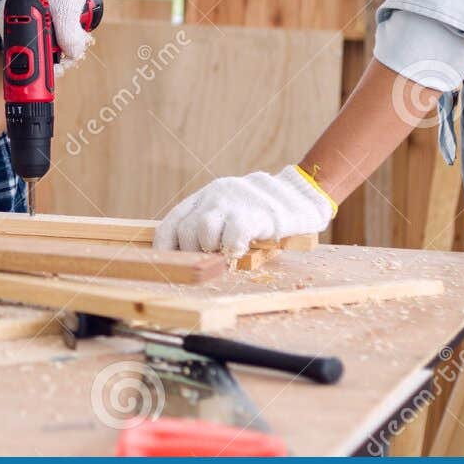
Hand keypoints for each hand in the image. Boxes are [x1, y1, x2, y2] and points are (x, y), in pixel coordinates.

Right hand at [0, 0, 92, 67]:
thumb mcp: (66, 10)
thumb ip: (68, 37)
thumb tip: (72, 55)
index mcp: (7, 17)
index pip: (19, 51)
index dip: (38, 63)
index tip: (55, 70)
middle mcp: (10, 17)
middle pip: (31, 48)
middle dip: (53, 54)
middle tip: (72, 55)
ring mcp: (22, 13)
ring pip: (41, 40)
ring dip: (60, 43)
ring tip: (76, 37)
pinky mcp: (35, 11)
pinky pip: (46, 30)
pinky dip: (60, 33)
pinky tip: (72, 29)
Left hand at [155, 165, 336, 256]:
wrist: (298, 196)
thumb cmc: (258, 214)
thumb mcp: (227, 215)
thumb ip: (208, 230)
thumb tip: (187, 261)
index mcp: (202, 199)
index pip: (171, 224)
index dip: (165, 249)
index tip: (167, 267)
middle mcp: (212, 196)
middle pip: (185, 229)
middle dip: (192, 254)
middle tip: (207, 263)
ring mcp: (231, 202)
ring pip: (203, 229)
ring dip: (211, 248)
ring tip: (224, 253)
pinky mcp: (252, 212)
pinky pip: (233, 235)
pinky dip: (232, 248)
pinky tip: (240, 250)